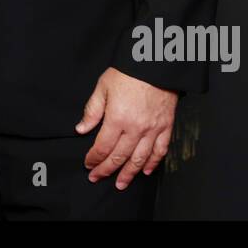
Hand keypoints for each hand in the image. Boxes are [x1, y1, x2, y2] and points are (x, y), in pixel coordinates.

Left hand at [76, 67, 177, 188]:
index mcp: (117, 119)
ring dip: (129, 174)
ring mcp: (152, 129)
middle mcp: (135, 128)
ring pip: (139, 159)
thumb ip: (92, 110)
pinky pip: (160, 150)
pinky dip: (153, 163)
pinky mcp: (166, 126)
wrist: (155, 63)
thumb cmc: (128, 72)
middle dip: (106, 170)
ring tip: (121, 184)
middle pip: (119, 157)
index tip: (88, 164)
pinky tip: (146, 171)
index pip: (102, 147)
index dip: (94, 158)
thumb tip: (81, 129)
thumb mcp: (103, 87)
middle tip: (98, 178)